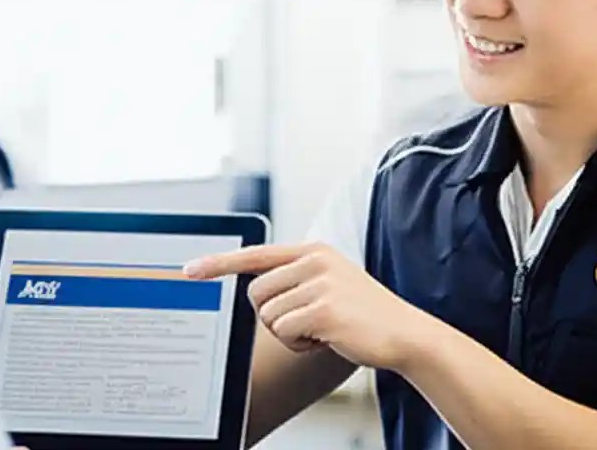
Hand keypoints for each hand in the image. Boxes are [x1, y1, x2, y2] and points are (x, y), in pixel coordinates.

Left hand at [184, 242, 434, 370]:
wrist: (405, 334)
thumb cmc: (363, 316)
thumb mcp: (330, 285)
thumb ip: (296, 280)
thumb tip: (256, 291)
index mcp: (313, 251)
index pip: (256, 254)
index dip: (219, 263)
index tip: (190, 271)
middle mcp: (314, 260)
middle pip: (256, 293)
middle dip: (273, 317)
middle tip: (308, 323)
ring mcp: (320, 282)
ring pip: (268, 315)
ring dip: (290, 333)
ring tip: (323, 329)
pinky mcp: (324, 308)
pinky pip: (284, 332)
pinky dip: (300, 344)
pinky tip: (327, 339)